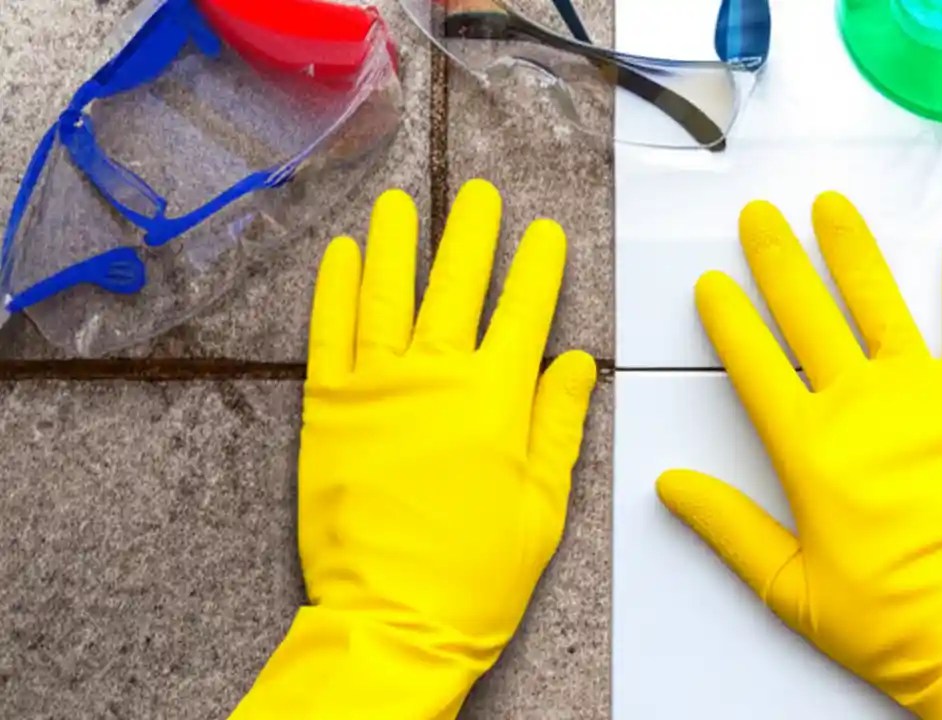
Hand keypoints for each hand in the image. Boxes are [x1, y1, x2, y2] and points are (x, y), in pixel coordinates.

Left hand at [232, 179, 596, 718]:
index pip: (524, 312)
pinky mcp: (328, 408)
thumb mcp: (544, 504)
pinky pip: (330, 333)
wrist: (396, 617)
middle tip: (479, 195)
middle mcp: (437, 377)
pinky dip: (337, 289)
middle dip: (472, 234)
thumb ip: (558, 423)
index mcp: (498, 400)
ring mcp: (377, 387)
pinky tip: (344, 254)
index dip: (538, 267)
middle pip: (457, 286)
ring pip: (388, 294)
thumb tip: (574, 363)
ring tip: (402, 202)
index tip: (544, 232)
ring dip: (398, 242)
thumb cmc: (478, 571)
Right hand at [655, 192, 941, 710]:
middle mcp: (861, 408)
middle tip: (758, 217)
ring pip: (878, 305)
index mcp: (809, 450)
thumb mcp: (787, 585)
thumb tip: (671, 486)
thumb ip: (726, 525)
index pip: (753, 364)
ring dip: (851, 251)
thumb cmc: (889, 617)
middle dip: (778, 260)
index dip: (728, 319)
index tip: (710, 284)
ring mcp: (922, 398)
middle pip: (808, 316)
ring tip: (830, 206)